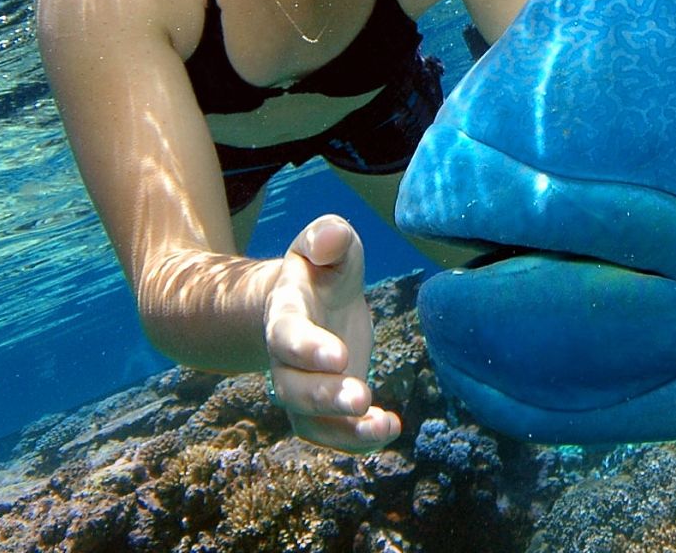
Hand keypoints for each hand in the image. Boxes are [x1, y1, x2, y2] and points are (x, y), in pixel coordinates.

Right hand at [263, 215, 400, 452]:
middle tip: (361, 397)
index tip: (339, 356)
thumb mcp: (326, 242)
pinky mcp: (322, 409)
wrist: (311, 301)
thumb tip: (330, 238)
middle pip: (293, 389)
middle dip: (325, 397)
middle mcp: (285, 360)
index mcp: (284, 315)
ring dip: (344, 430)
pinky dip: (358, 439)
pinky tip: (390, 427)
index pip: (287, 335)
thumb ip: (328, 236)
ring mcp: (301, 388)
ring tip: (382, 426)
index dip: (308, 349)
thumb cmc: (322, 268)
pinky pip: (332, 435)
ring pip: (310, 421)